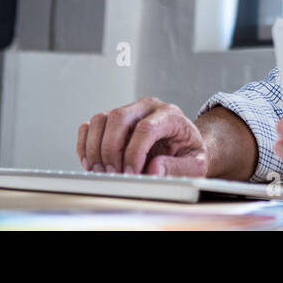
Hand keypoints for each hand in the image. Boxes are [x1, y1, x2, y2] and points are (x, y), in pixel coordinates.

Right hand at [76, 96, 208, 176]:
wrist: (183, 146)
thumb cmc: (188, 153)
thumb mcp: (196, 164)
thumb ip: (178, 167)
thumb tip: (154, 169)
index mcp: (170, 114)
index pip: (146, 127)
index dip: (134, 153)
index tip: (131, 173)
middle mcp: (146, 107)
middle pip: (118, 118)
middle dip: (111, 150)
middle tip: (114, 174)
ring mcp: (127, 111)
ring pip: (101, 120)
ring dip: (96, 149)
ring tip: (103, 172)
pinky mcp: (112, 121)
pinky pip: (91, 126)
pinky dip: (85, 145)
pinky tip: (92, 163)